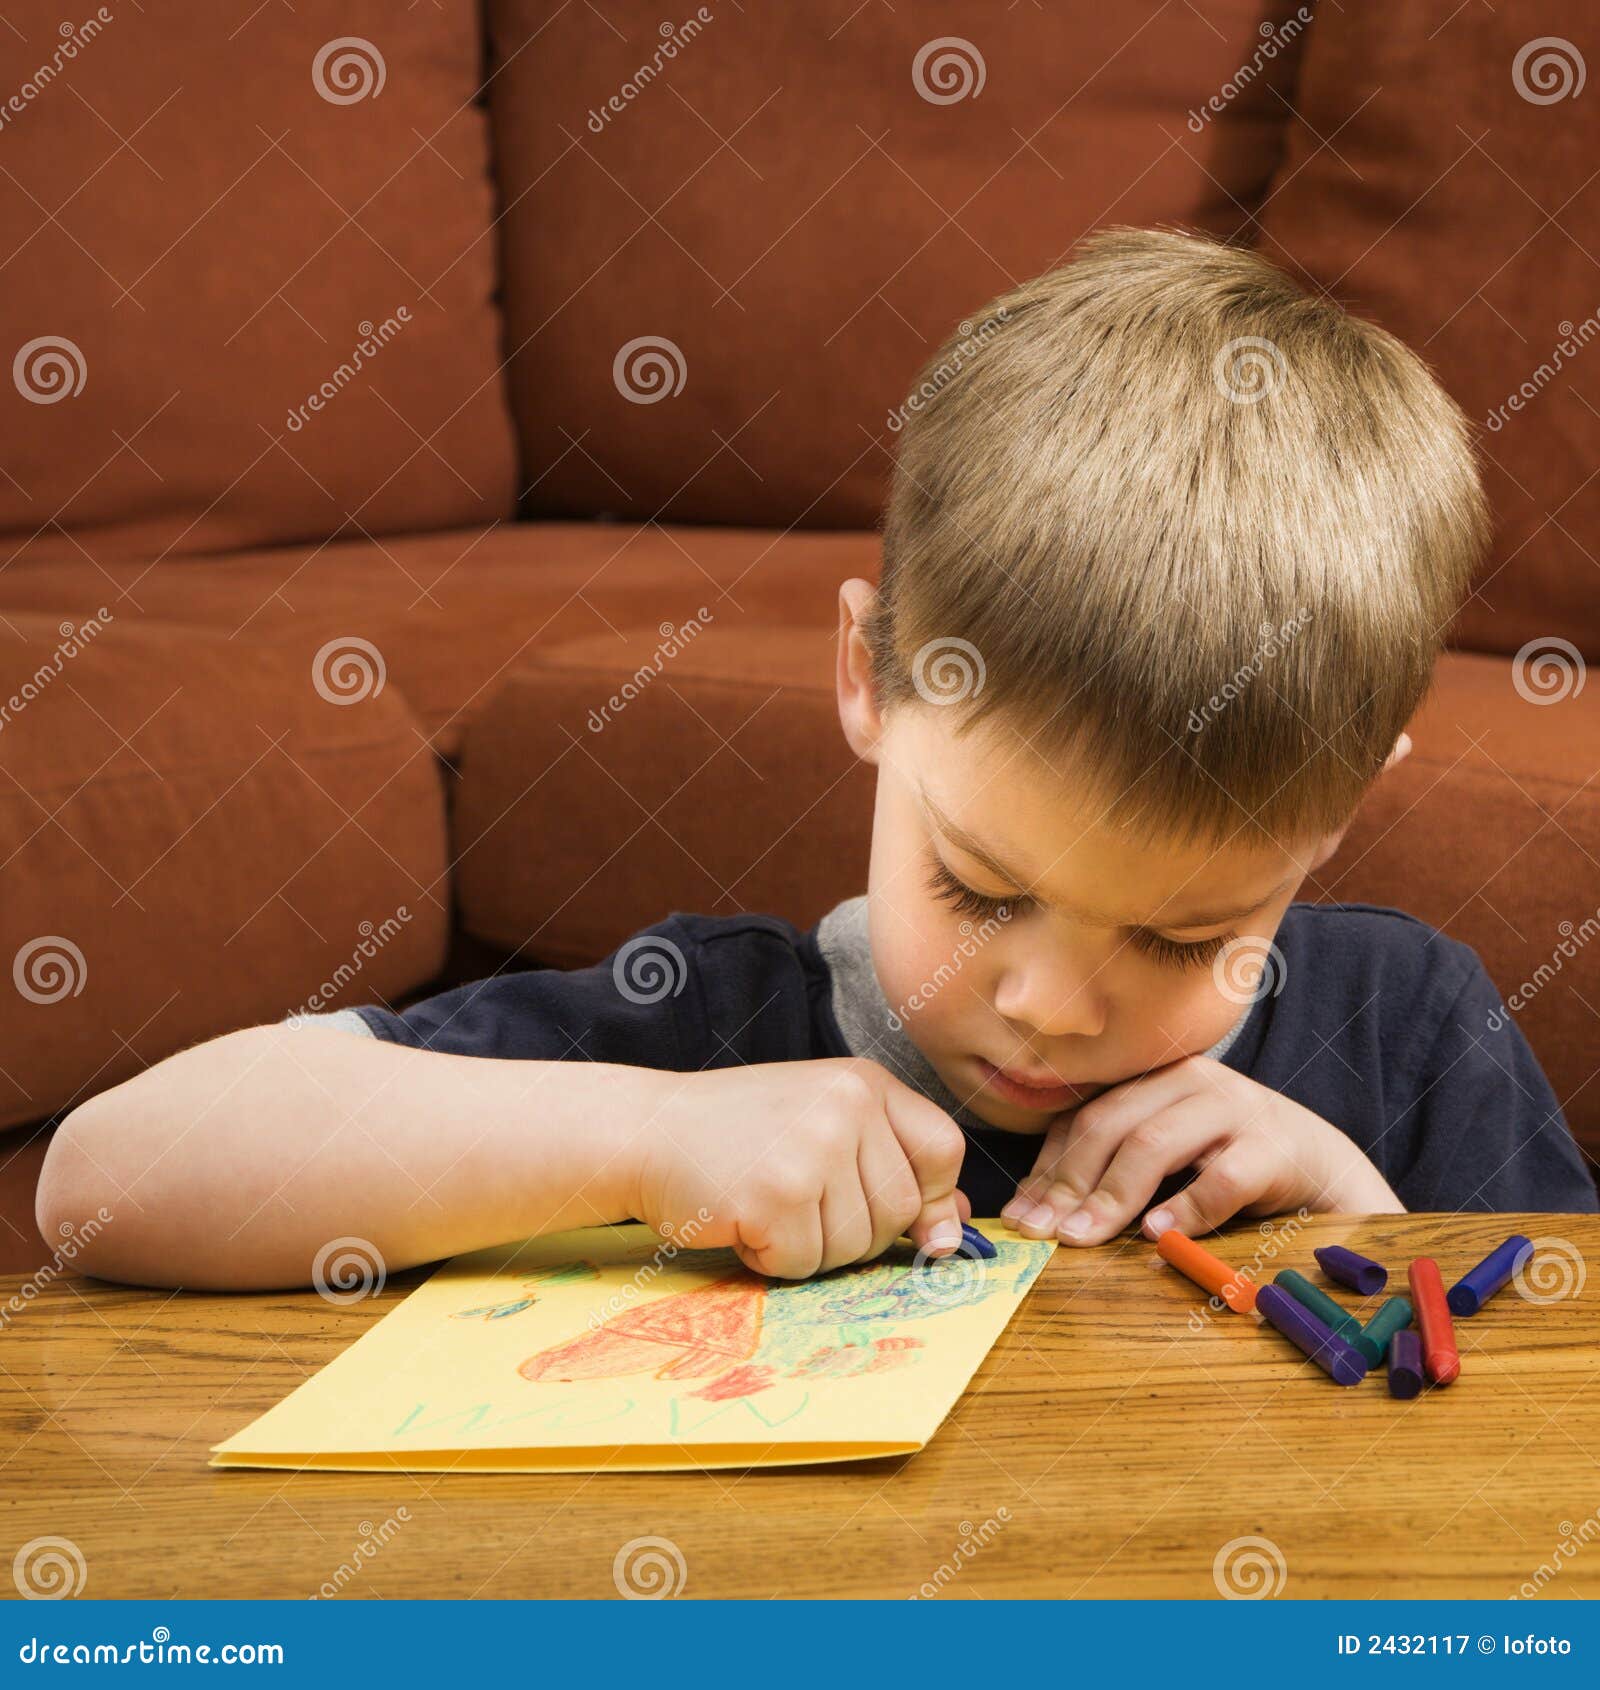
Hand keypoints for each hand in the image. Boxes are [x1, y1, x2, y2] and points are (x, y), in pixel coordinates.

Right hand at [629, 1058, 970, 1278]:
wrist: (647, 1132)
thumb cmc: (738, 1133)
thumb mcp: (823, 1125)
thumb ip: (890, 1165)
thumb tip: (954, 1229)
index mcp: (864, 1083)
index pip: (942, 1149)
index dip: (934, 1198)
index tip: (913, 1226)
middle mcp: (847, 1107)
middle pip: (899, 1211)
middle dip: (855, 1233)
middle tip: (800, 1207)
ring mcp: (813, 1149)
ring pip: (854, 1245)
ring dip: (809, 1247)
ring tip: (766, 1205)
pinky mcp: (776, 1195)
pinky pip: (803, 1262)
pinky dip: (771, 1259)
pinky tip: (741, 1219)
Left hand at [998, 1055, 1402, 1243]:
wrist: (1327, 1167)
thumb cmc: (1233, 1161)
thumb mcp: (1170, 1152)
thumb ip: (1116, 1164)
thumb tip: (1041, 1207)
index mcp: (1156, 1077)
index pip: (1085, 1117)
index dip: (1048, 1166)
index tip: (1020, 1214)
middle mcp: (1190, 1081)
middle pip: (1110, 1125)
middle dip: (1068, 1183)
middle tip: (1041, 1233)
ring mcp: (1235, 1109)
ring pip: (1154, 1145)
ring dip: (1111, 1197)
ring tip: (1082, 1238)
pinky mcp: (1274, 1148)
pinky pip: (1222, 1178)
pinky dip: (1186, 1208)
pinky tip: (1158, 1238)